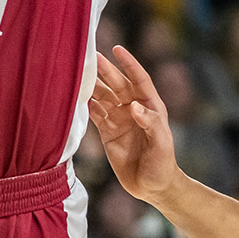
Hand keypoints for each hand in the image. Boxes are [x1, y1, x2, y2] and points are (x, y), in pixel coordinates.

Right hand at [89, 46, 181, 202]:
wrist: (152, 188)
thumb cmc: (162, 164)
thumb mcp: (161, 144)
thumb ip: (150, 123)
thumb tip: (133, 106)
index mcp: (150, 106)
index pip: (139, 79)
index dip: (129, 64)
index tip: (117, 49)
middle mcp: (133, 109)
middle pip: (117, 85)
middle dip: (105, 71)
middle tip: (91, 57)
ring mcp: (119, 119)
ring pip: (103, 97)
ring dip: (92, 86)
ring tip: (77, 75)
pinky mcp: (107, 132)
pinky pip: (95, 114)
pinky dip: (86, 106)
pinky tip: (76, 98)